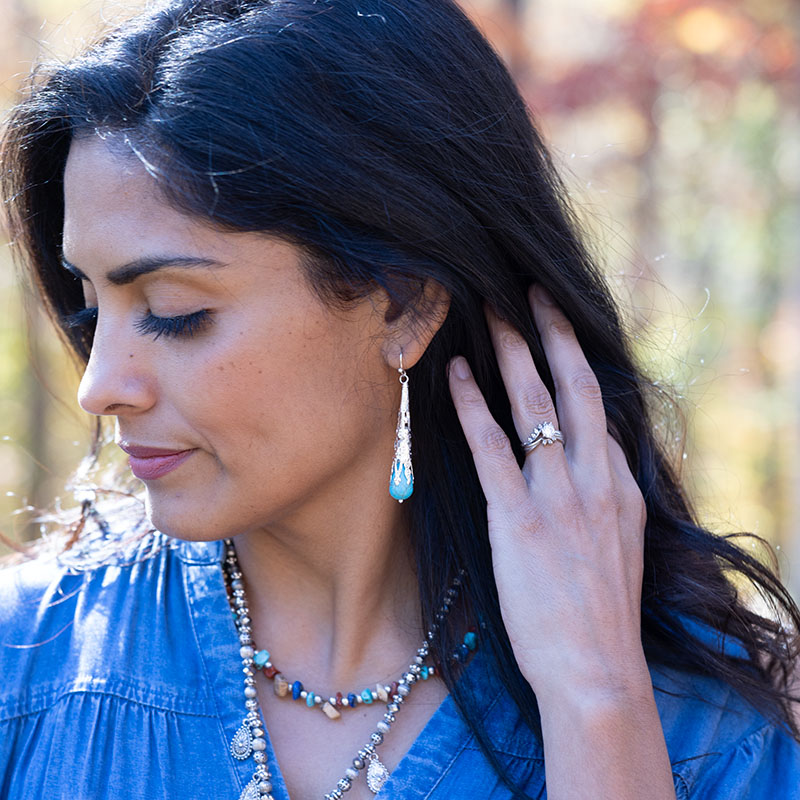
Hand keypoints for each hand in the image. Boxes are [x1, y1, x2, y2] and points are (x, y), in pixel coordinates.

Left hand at [447, 284, 648, 701]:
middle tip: (532, 293)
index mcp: (621, 486)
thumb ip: (606, 499)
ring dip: (512, 354)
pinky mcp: (520, 519)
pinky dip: (472, 407)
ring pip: (535, 405)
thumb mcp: (621, 548)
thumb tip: (588, 463)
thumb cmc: (601, 616)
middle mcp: (595, 479)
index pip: (598, 410)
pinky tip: (455, 377)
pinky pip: (492, 448)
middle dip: (553, 335)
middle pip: (575, 388)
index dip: (575, 366)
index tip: (555, 335)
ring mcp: (559, 496)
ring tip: (493, 313)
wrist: (597, 671)